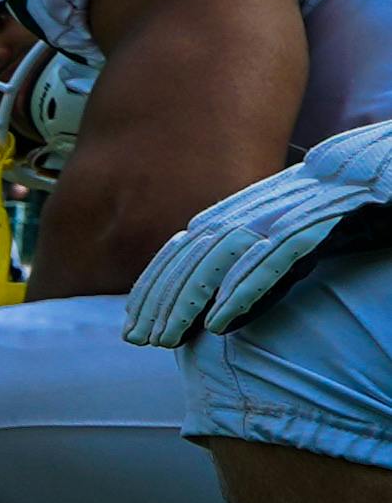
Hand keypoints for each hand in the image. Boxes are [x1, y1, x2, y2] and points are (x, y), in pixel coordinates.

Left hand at [123, 122, 391, 348]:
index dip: (158, 282)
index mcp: (251, 204)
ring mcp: (288, 212)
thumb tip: (226, 298)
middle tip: (137, 339)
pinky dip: (243, 290)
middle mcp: (261, 205)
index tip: (135, 319)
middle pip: (195, 253)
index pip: (189, 245)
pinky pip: (273, 259)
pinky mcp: (320, 223)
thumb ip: (260, 252)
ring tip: (164, 339)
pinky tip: (219, 323)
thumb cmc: (349, 198)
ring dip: (188, 301)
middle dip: (161, 298)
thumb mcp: (296, 224)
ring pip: (222, 257)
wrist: (386, 164)